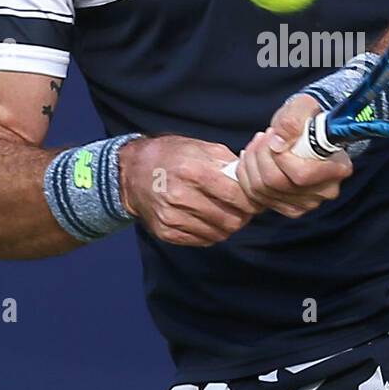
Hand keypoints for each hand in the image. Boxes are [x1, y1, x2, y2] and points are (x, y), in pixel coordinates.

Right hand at [118, 134, 264, 246]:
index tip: (255, 199)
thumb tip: (254, 180)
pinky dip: (211, 233)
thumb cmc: (173, 156)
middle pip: (230, 220)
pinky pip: (202, 241)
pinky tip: (208, 220)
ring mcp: (171, 216)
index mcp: (192, 171)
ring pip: (218, 234)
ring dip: (228, 226)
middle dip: (243, 217)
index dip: (252, 200)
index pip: (236, 196)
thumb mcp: (202, 148)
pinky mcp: (166, 231)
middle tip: (243, 210)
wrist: (133, 171)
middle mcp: (180, 195)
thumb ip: (230, 163)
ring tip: (227, 214)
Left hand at [233, 94, 352, 217]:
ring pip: (263, 191)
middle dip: (260, 156)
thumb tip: (277, 143)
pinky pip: (257, 198)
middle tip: (263, 136)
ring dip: (251, 164)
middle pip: (278, 184)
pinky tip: (252, 159)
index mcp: (337, 168)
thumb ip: (292, 121)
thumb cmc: (308, 118)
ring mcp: (307, 203)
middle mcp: (325, 191)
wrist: (308, 131)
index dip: (279, 156)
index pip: (301, 174)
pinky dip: (247, 177)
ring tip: (258, 144)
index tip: (273, 134)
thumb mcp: (303, 106)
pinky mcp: (289, 207)